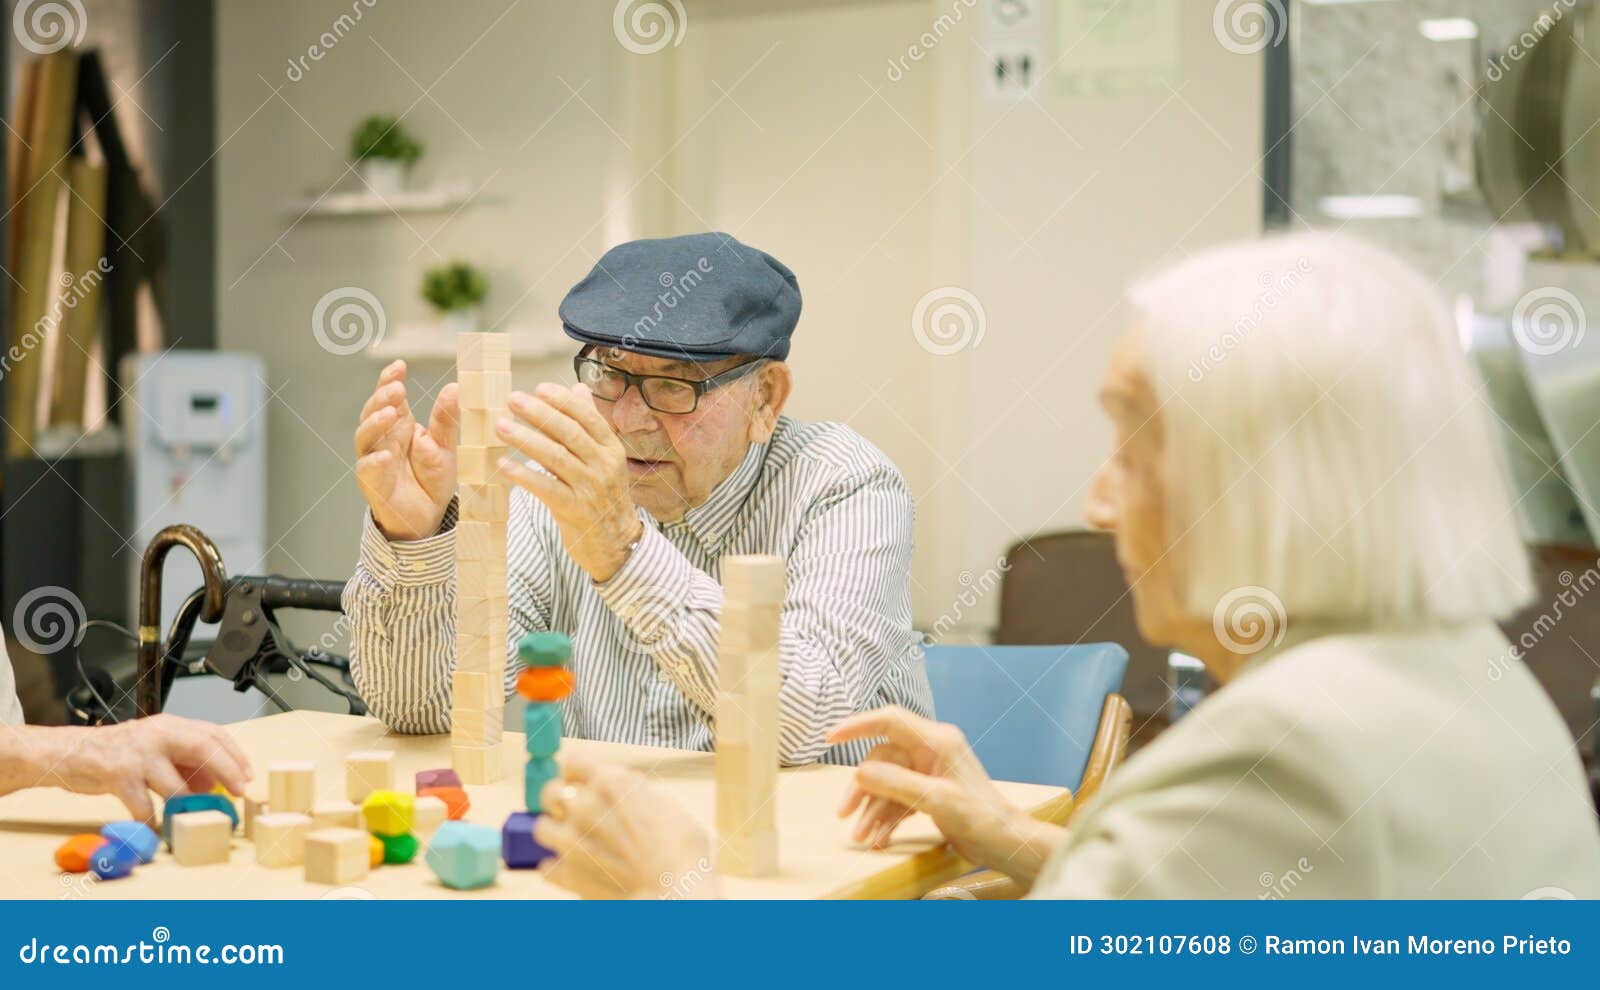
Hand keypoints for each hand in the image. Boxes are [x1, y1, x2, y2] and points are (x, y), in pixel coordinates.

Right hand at [34, 715, 253, 822]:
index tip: (247, 775)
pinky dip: (153, 821)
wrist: (69, 752)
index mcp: (170, 725)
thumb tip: (214, 784)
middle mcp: (158, 735)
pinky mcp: (118, 775)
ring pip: (175, 786)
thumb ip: (183, 762)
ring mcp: (139, 755)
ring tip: (194, 817)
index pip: (213, 733)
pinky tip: (156, 827)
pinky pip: (145, 806)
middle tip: (238, 792)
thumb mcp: (155, 748)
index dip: (234, 754)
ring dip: (187, 807)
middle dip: (227, 772)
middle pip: (204, 748)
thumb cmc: (116, 752)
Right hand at [353, 360, 459, 541]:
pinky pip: (367, 469)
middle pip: (372, 412)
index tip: (400, 366)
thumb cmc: (432, 478)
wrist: (429, 515)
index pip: (389, 397)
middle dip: (382, 398)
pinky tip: (386, 456)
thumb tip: (455, 387)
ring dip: (376, 423)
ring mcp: (374, 459)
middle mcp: (382, 438)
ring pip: (365, 437)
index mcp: (399, 425)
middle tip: (398, 389)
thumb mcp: (445, 446)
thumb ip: (445, 420)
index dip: (389, 380)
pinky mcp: (372, 482)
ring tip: (391, 413)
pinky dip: (375, 462)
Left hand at [496, 383, 642, 582]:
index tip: (539, 388)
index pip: (588, 417)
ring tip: (500, 427)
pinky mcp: (574, 510)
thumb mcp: (605, 459)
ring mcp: (590, 488)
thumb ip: (590, 425)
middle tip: (512, 400)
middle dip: (538, 414)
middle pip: (568, 433)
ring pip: (554, 457)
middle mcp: (603, 465)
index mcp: (611, 448)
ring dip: (525, 440)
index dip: (563, 401)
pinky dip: (523, 475)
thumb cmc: (605, 497)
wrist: (617, 543)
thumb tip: (579, 388)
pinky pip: (545, 487)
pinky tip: (503, 465)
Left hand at [533, 755, 715, 899]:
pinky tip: (575, 870)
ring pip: (542, 827)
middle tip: (573, 810)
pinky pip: (548, 866)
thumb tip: (628, 795)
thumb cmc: (684, 851)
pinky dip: (559, 868)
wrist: (676, 895)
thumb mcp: (668, 806)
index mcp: (612, 782)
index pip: (574, 762)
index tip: (583, 781)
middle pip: (551, 790)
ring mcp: (572, 840)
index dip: (578, 772)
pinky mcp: (567, 873)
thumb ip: (637, 795)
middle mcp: (585, 806)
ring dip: (554, 831)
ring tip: (571, 840)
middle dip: (560, 798)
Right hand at [828, 706, 1063, 885]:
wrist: (1004, 843)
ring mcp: (929, 772)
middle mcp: (931, 751)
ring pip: (887, 784)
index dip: (857, 724)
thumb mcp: (935, 799)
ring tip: (861, 837)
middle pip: (882, 760)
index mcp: (936, 740)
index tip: (830, 736)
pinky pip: (898, 800)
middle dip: (862, 789)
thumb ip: (896, 783)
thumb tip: (860, 772)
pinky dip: (887, 818)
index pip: (889, 721)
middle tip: (843, 814)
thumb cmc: (980, 817)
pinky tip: (879, 838)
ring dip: (872, 810)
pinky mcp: (929, 793)